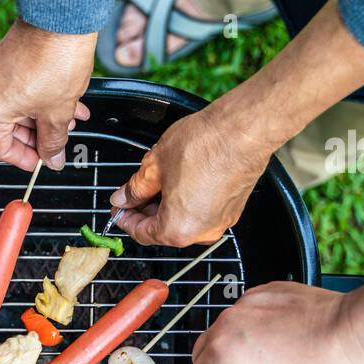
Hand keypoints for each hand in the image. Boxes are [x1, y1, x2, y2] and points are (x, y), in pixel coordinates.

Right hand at [0, 20, 92, 170]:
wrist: (61, 19)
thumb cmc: (54, 59)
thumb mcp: (57, 113)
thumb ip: (53, 142)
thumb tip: (52, 157)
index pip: (0, 149)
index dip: (24, 159)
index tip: (41, 161)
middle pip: (6, 129)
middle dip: (37, 137)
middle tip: (57, 141)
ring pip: (14, 108)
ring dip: (41, 118)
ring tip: (68, 119)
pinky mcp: (1, 60)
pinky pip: (14, 90)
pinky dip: (36, 99)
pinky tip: (61, 101)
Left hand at [110, 104, 271, 247]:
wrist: (244, 130)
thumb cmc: (204, 145)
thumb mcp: (154, 166)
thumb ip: (135, 188)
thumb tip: (124, 198)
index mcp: (178, 229)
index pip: (141, 233)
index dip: (125, 218)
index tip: (119, 207)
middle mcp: (202, 232)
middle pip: (164, 230)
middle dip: (146, 211)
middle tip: (134, 193)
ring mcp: (220, 222)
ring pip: (184, 221)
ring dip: (167, 206)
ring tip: (158, 181)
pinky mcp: (233, 209)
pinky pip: (202, 212)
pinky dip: (187, 202)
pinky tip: (180, 181)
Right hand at [189, 282, 363, 363]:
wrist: (360, 333)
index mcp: (222, 356)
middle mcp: (227, 324)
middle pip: (203, 356)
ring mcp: (247, 303)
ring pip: (225, 334)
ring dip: (236, 354)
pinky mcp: (268, 292)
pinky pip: (248, 316)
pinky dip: (256, 332)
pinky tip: (283, 346)